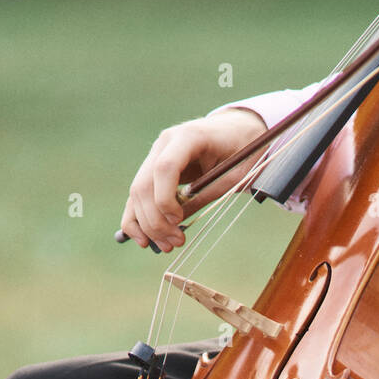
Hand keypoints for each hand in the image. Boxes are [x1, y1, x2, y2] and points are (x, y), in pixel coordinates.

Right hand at [119, 107, 267, 251]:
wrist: (237, 133)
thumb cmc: (242, 153)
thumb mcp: (233, 175)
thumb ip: (205, 194)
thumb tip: (178, 222)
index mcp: (188, 137)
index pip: (164, 168)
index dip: (166, 199)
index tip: (178, 221)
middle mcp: (164, 143)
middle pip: (144, 185)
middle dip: (156, 220)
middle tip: (176, 242)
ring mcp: (155, 155)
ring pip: (137, 194)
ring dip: (148, 224)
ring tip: (167, 246)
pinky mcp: (153, 169)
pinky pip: (138, 196)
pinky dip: (137, 218)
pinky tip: (144, 239)